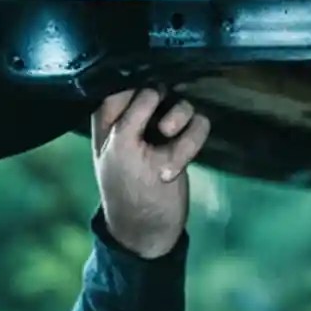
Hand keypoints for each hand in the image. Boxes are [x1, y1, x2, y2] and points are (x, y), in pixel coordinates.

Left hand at [91, 88, 211, 258]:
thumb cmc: (125, 189)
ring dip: (181, 129)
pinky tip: (175, 168)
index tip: (142, 105)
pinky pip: (200, 124)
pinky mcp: (186, 141)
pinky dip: (192, 144)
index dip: (136, 90)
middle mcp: (137, 116)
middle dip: (163, 109)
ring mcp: (164, 128)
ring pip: (184, 105)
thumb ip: (132, 114)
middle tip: (160, 131)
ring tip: (168, 159)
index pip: (125, 82)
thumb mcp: (119, 149)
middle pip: (159, 87)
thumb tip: (154, 89)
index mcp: (110, 116)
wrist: (149, 228)